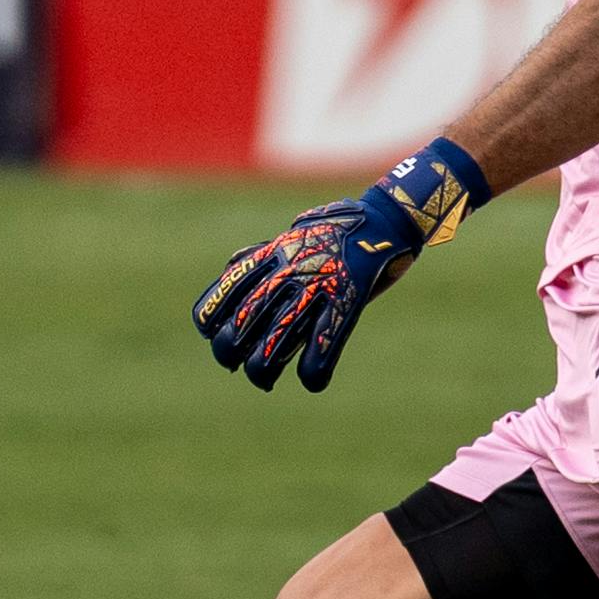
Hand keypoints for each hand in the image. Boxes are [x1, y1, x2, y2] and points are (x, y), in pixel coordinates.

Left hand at [192, 138, 489, 392]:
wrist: (388, 218)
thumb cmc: (340, 231)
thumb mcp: (294, 235)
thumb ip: (263, 255)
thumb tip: (233, 267)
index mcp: (273, 256)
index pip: (225, 292)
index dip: (211, 319)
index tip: (214, 333)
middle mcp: (288, 271)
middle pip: (243, 321)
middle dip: (230, 351)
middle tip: (236, 364)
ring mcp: (317, 286)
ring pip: (277, 338)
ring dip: (263, 368)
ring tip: (265, 380)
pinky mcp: (347, 299)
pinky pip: (323, 341)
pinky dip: (314, 370)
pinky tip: (313, 380)